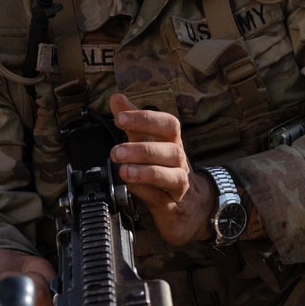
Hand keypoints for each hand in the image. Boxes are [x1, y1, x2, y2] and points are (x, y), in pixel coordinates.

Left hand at [109, 93, 212, 245]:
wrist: (188, 206)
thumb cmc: (165, 169)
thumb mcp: (149, 143)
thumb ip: (133, 123)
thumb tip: (117, 98)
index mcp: (173, 142)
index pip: (168, 124)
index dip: (145, 120)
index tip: (120, 118)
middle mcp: (179, 161)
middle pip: (171, 150)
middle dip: (141, 149)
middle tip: (116, 152)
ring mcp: (178, 184)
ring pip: (170, 175)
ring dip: (145, 171)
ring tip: (123, 171)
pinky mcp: (172, 206)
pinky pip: (161, 198)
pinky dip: (145, 191)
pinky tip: (130, 186)